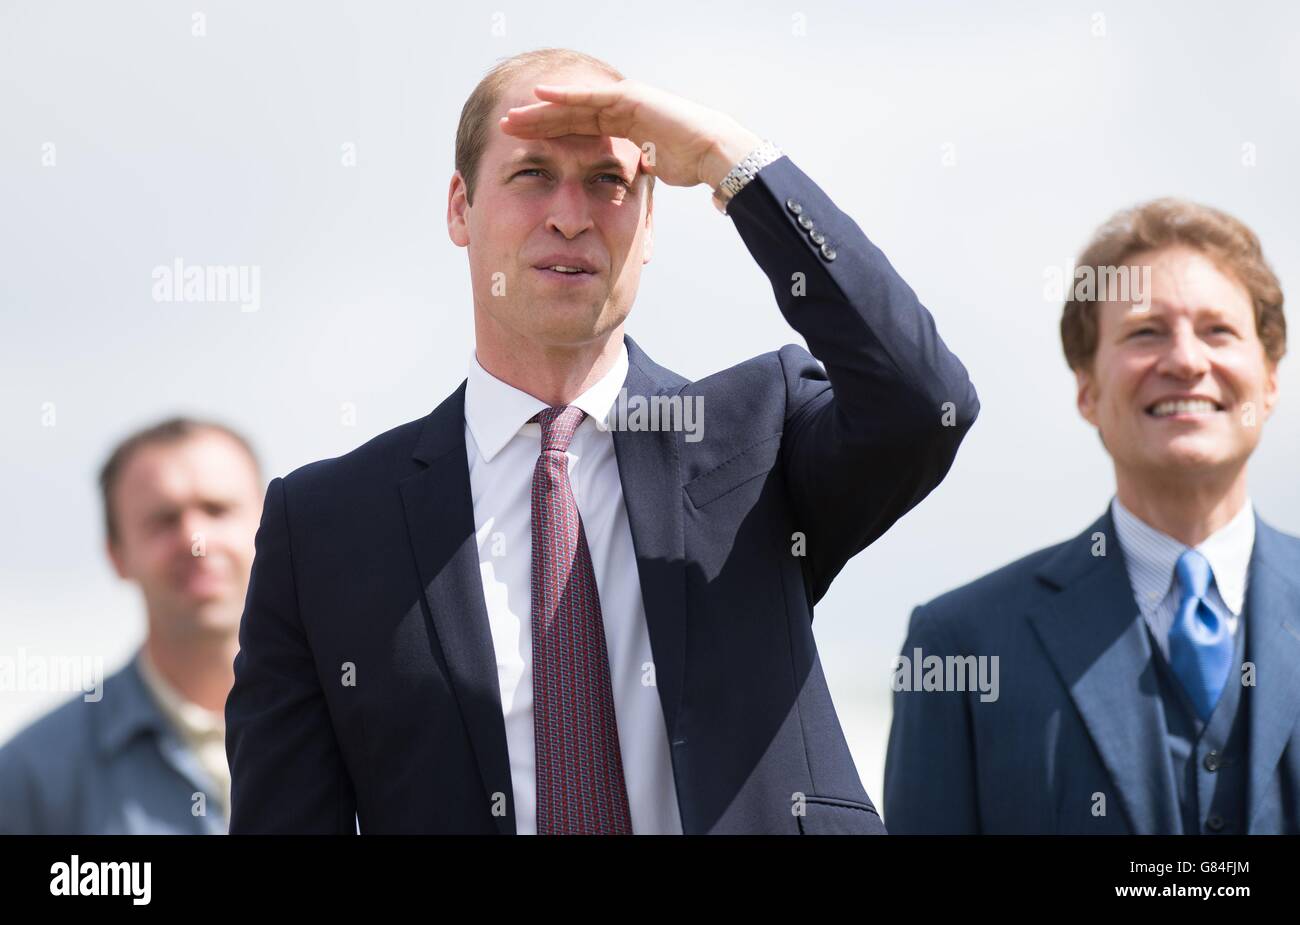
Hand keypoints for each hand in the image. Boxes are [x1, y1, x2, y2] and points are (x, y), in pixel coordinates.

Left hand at [498, 79, 762, 191]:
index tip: (521, 147)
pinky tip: (540, 97)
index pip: (576, 132)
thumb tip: (627, 198)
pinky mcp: (629, 97)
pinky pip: (591, 98)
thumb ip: (633, 178)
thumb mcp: (650, 175)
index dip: (548, 138)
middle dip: (536, 122)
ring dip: (542, 109)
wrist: (713, 155)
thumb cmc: (692, 166)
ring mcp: (623, 101)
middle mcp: (619, 111)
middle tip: (505, 127)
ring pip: (574, 104)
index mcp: (621, 129)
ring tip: (513, 114)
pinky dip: (565, 97)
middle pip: (568, 116)